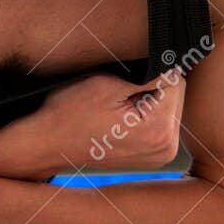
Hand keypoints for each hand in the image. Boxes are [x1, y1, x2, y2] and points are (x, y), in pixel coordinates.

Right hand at [12, 70, 186, 177]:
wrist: (47, 145)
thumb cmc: (68, 113)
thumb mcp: (106, 84)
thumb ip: (149, 75)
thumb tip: (176, 65)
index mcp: (158, 130)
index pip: (176, 80)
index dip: (151, 70)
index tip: (124, 81)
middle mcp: (166, 149)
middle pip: (177, 95)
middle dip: (152, 87)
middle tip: (117, 96)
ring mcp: (160, 157)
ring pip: (169, 108)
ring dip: (148, 100)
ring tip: (116, 109)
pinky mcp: (153, 158)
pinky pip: (160, 123)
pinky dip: (145, 115)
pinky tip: (121, 119)